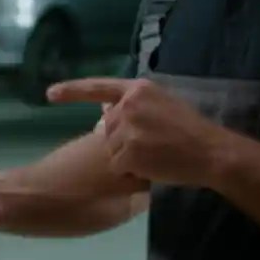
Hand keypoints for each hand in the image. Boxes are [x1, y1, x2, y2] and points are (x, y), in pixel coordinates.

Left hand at [47, 77, 228, 187]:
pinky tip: (151, 167)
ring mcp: (127, 128)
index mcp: (138, 89)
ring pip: (110, 148)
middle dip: (119, 140)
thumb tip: (103, 110)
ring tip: (154, 155)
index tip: (49, 94)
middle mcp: (129, 105)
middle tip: (150, 146)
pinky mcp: (129, 151)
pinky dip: (129, 171)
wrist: (210, 151)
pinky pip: (117, 165)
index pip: (97, 87)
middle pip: (106, 127)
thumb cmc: (190, 129)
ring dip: (125, 156)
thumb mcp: (162, 104)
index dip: (72, 91)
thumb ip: (134, 105)